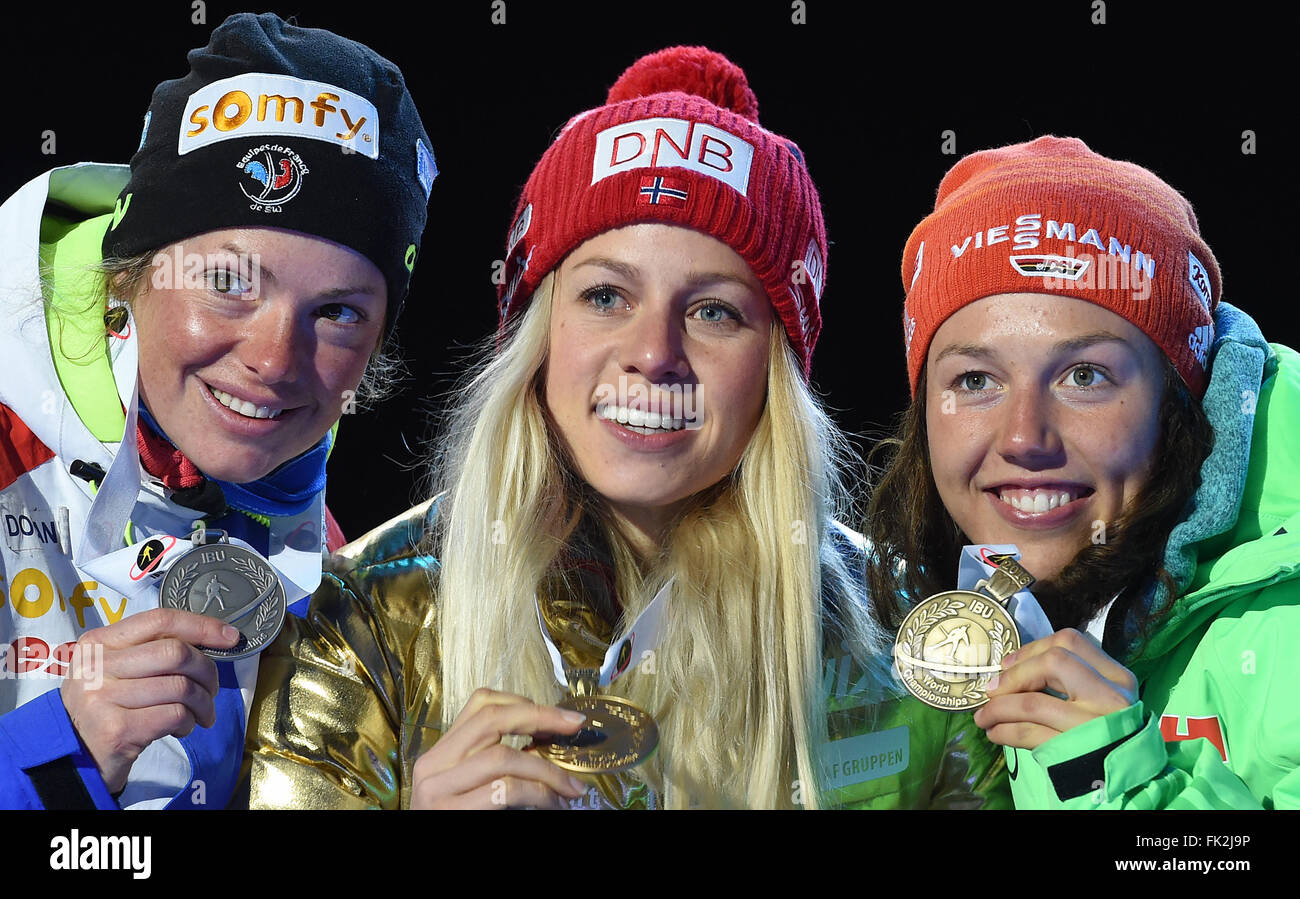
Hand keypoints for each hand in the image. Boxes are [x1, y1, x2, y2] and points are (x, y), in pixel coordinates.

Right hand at [60, 608, 239, 793]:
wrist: (75, 756)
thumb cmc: (108, 706)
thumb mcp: (117, 669)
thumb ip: (153, 649)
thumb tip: (215, 636)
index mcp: (99, 642)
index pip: (160, 620)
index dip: (202, 626)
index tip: (230, 637)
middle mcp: (96, 666)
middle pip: (176, 653)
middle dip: (207, 671)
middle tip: (212, 690)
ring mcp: (103, 698)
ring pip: (181, 687)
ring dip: (203, 703)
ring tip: (199, 714)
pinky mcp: (117, 729)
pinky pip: (175, 714)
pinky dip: (189, 722)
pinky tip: (181, 728)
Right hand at [410, 688, 589, 808]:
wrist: (423, 860)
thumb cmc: (462, 818)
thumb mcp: (473, 785)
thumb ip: (498, 763)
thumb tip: (547, 742)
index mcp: (440, 753)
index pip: (480, 704)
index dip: (523, 702)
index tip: (558, 716)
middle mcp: (433, 764)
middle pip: (491, 718)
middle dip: (539, 717)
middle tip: (573, 726)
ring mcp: (437, 789)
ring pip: (503, 757)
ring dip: (547, 770)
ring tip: (571, 787)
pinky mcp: (449, 812)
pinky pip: (505, 791)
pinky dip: (539, 794)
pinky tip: (555, 804)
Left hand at [973, 628, 1137, 749]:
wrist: (1129, 781)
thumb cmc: (1107, 734)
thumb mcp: (1101, 699)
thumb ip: (1068, 679)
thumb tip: (1007, 671)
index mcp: (1117, 678)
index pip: (1071, 642)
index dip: (1032, 649)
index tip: (1008, 663)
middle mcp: (1111, 697)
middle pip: (1052, 663)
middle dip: (1013, 675)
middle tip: (992, 690)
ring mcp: (1095, 725)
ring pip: (1033, 702)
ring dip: (997, 708)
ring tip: (983, 717)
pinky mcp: (1075, 751)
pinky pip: (1029, 734)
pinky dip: (1004, 731)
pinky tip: (995, 733)